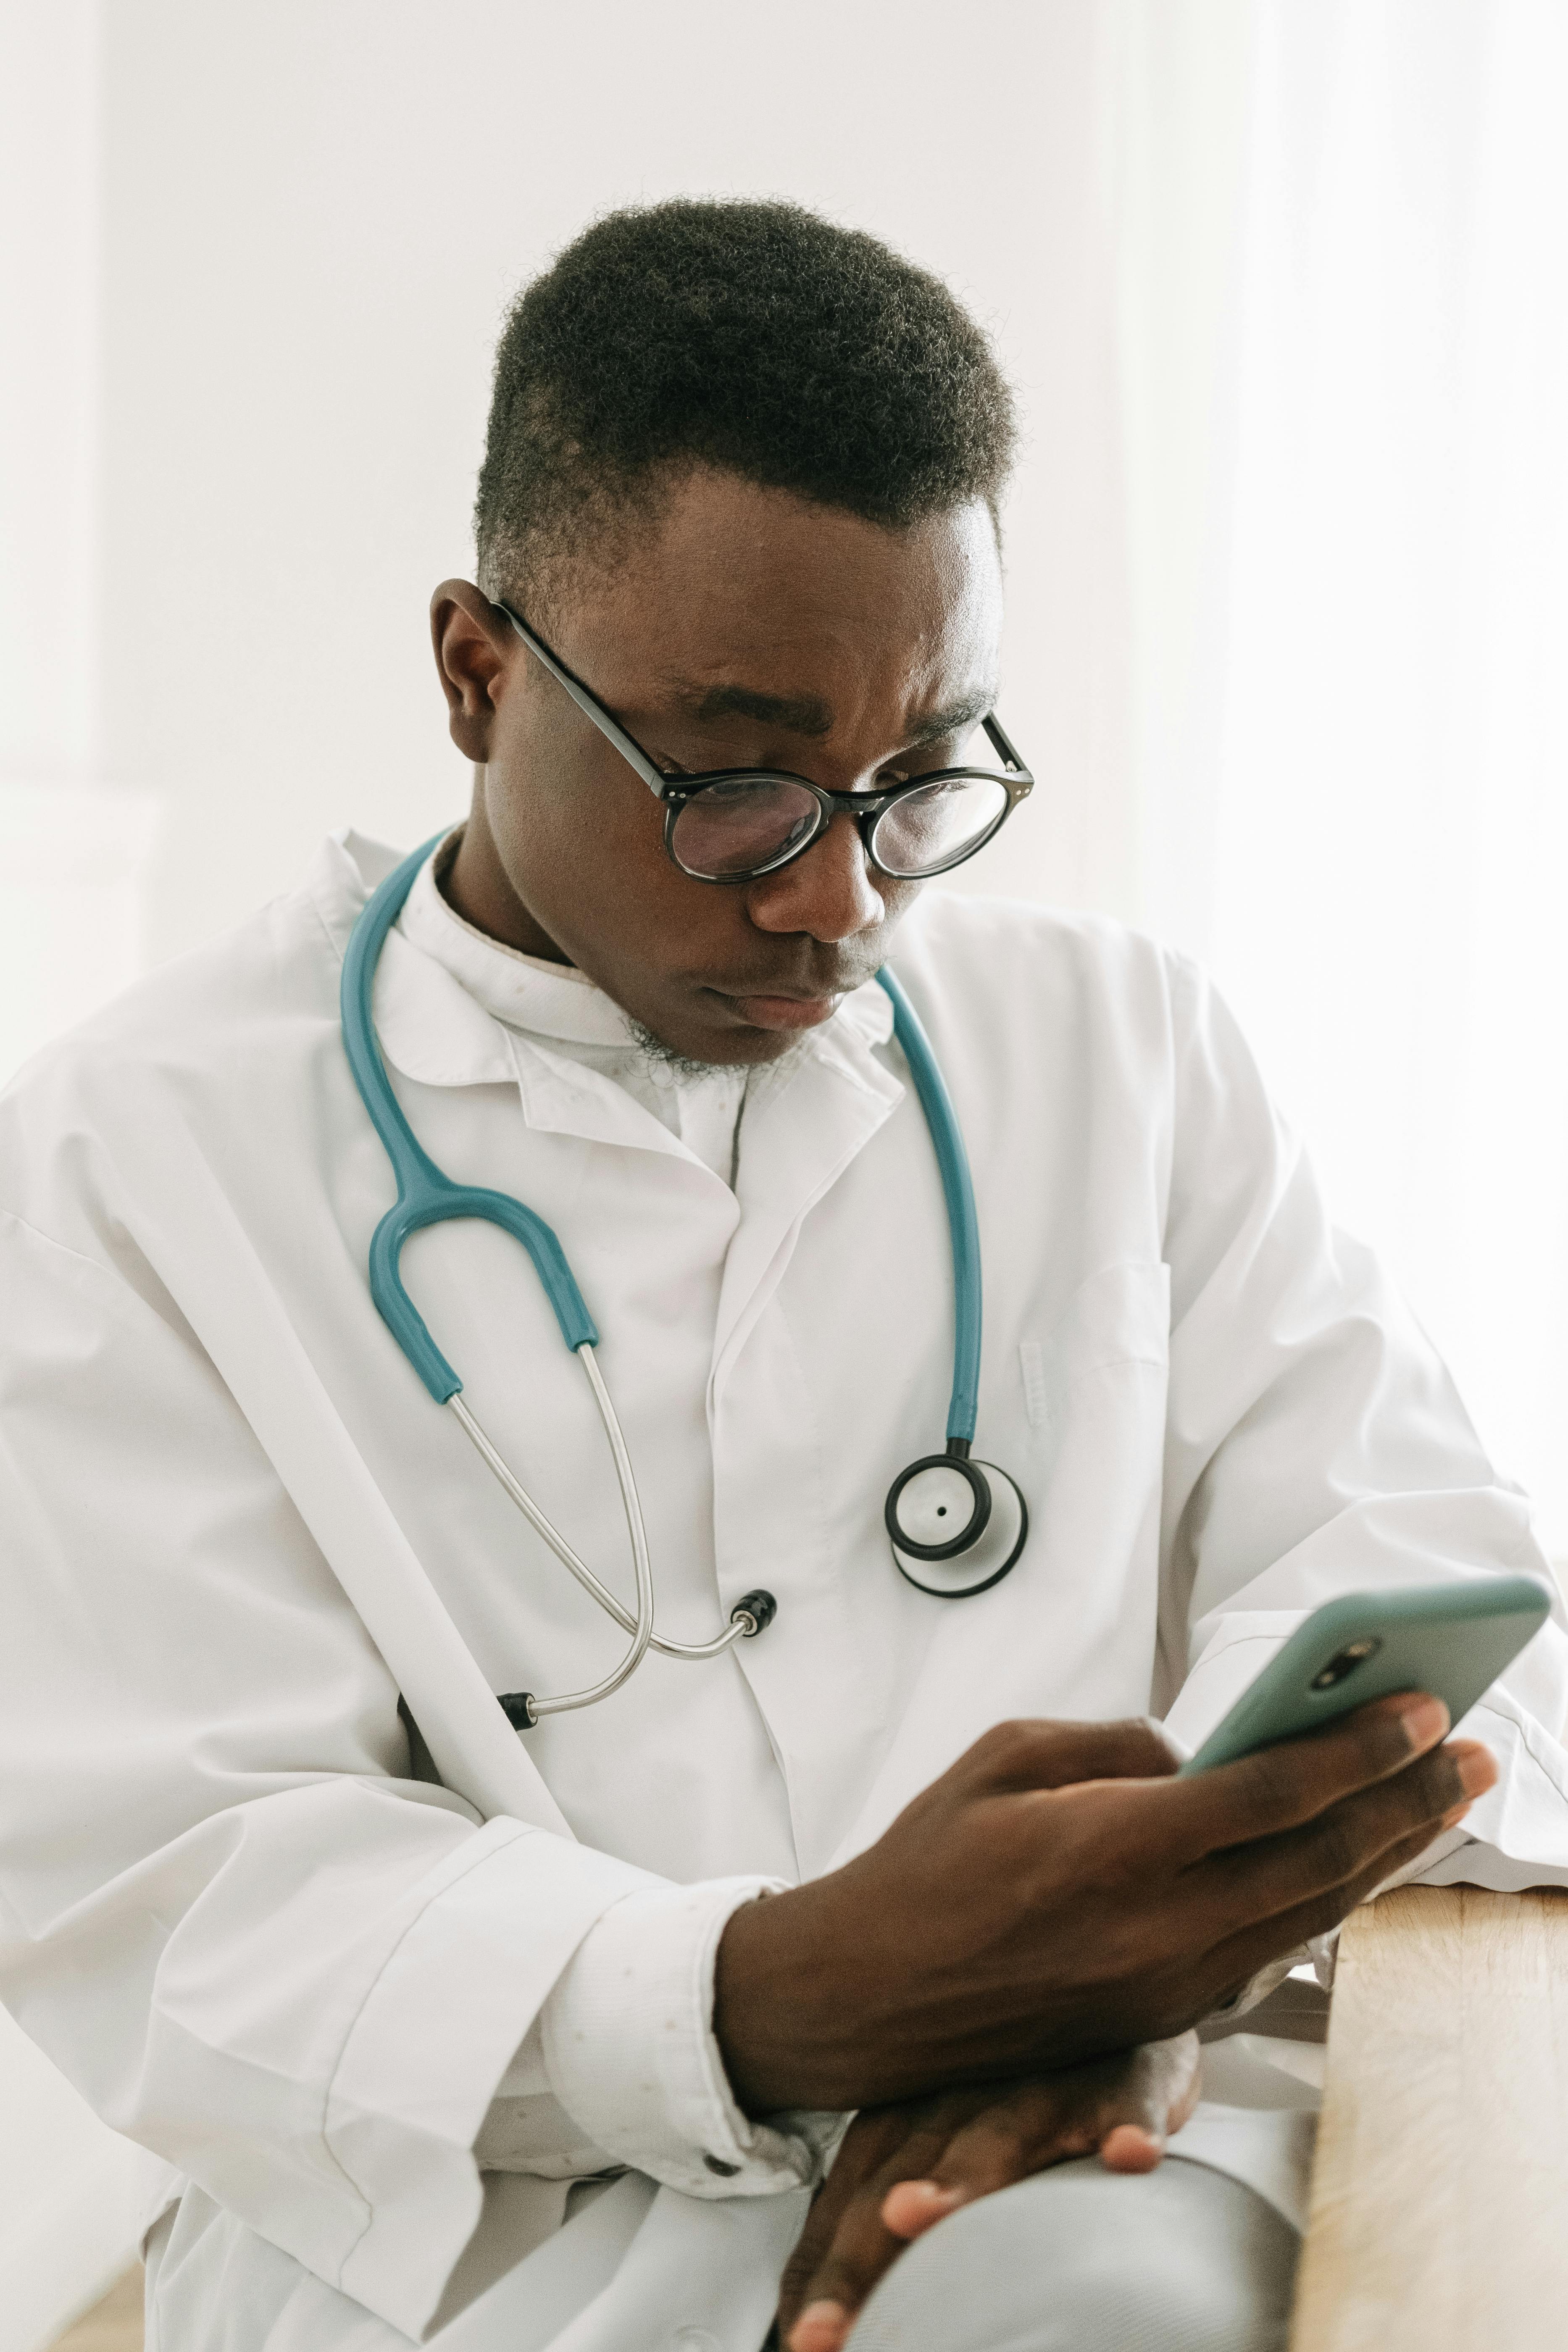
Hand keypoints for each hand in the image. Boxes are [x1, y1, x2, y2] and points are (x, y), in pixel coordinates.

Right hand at [715, 1694, 1493, 2111]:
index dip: (1355, 1750)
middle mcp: (1154, 1926)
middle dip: (1406, 1801)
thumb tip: (1192, 1755)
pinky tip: (1358, 1868)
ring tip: (1441, 1804)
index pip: (1269, 1794)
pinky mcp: (1159, 2013)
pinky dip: (1327, 1903)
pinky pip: (1268, 1951)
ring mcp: (1164, 1981)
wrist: (869, 1992)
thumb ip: (1112, 1747)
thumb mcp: (1003, 1758)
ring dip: (1385, 1855)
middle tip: (1468, 1752)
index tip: (1418, 1709)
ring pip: (1309, 1914)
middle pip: (1316, 1860)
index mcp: (1111, 1850)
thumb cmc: (924, 1863)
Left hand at [779, 2034, 1200, 2351]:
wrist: (1114, 2019)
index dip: (826, 2271)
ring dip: (963, 2171)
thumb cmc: (1012, 2109)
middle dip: (864, 2247)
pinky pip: (1127, 2097)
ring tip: (917, 2210)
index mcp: (909, 2119)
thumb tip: (817, 2328)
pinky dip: (1126, 2119)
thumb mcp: (939, 2161)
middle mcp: (964, 2097)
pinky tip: (1127, 2152)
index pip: (852, 2200)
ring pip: (1000, 2128)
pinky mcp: (1123, 2075)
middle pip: (906, 2174)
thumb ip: (882, 2226)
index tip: (804, 2341)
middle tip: (829, 2323)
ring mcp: (1044, 2084)